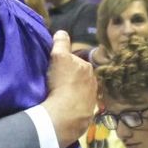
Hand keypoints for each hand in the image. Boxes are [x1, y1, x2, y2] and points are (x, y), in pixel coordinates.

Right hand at [41, 31, 97, 147]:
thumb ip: (61, 43)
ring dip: (71, 91)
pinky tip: (64, 106)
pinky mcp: (88, 112)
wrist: (66, 114)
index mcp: (87, 67)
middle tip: (54, 81)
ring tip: (58, 95)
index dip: (62, 62)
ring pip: (79, 90)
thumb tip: (62, 32)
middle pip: (78, 75)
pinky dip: (73, 103)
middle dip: (69, 77)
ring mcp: (92, 97)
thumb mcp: (58, 57)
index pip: (74, 60)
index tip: (53, 68)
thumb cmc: (62, 83)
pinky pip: (79, 103)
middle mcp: (93, 81)